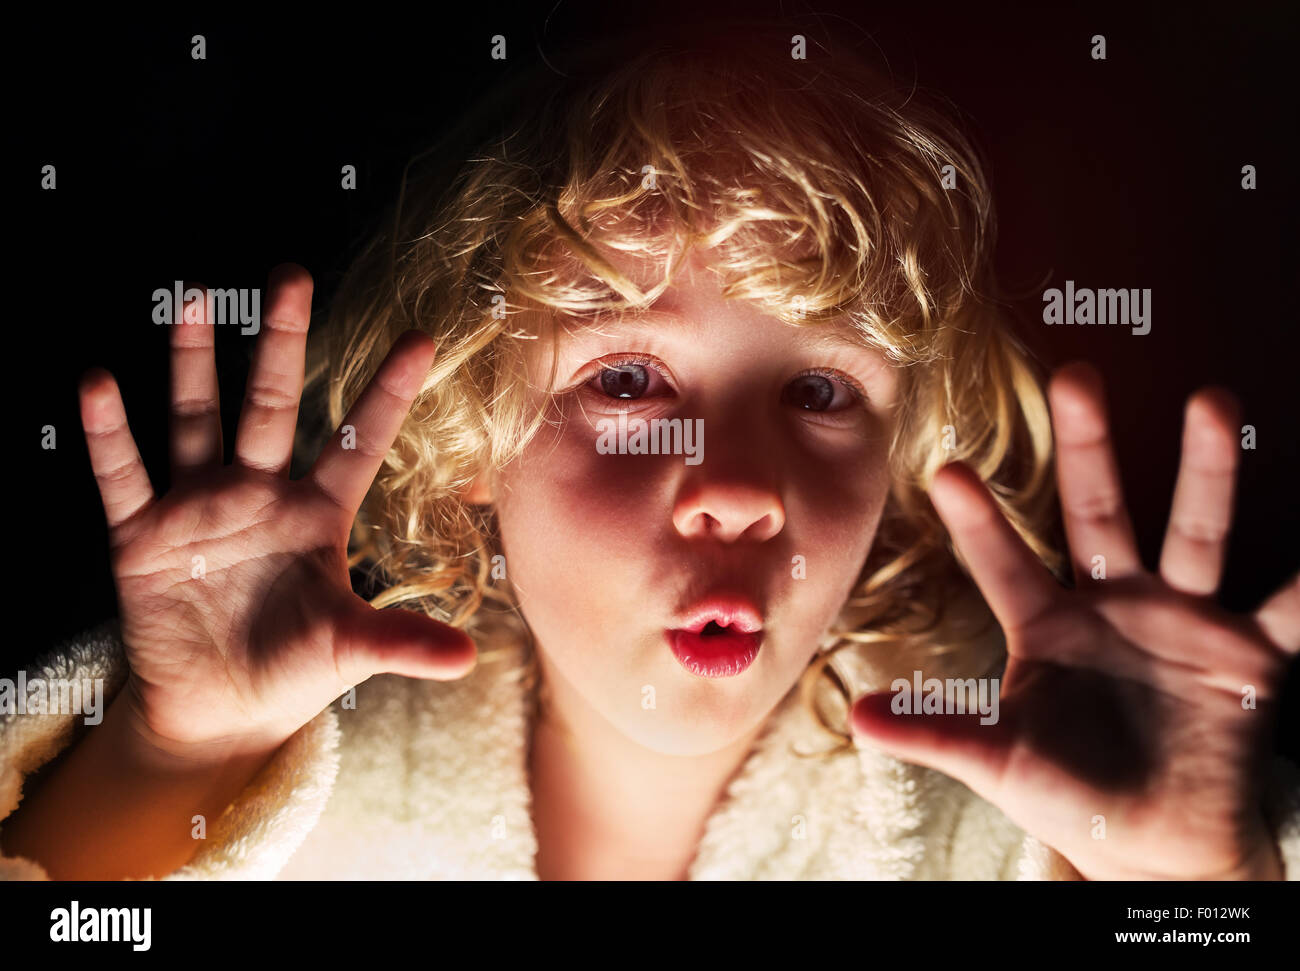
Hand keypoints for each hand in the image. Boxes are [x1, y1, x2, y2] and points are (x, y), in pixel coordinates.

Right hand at [79, 264, 474, 757]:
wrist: (222, 711)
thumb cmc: (294, 669)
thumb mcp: (351, 650)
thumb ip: (403, 642)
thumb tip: (469, 658)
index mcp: (317, 513)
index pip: (358, 439)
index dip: (387, 392)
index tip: (422, 339)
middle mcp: (260, 494)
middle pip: (271, 404)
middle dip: (281, 342)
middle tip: (292, 275)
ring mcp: (199, 508)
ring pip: (196, 419)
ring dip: (192, 362)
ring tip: (194, 298)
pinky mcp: (143, 537)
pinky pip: (124, 477)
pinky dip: (110, 435)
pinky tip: (99, 383)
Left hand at [850, 361, 1296, 879]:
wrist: (1154, 841)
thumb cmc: (1068, 794)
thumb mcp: (1001, 761)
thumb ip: (939, 735)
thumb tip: (861, 720)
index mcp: (1048, 626)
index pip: (1005, 564)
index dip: (979, 523)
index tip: (946, 472)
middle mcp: (1113, 604)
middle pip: (1099, 512)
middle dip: (1088, 448)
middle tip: (1075, 377)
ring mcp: (1182, 621)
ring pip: (1196, 531)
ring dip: (1205, 469)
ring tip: (1211, 401)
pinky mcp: (1247, 657)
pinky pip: (1291, 610)